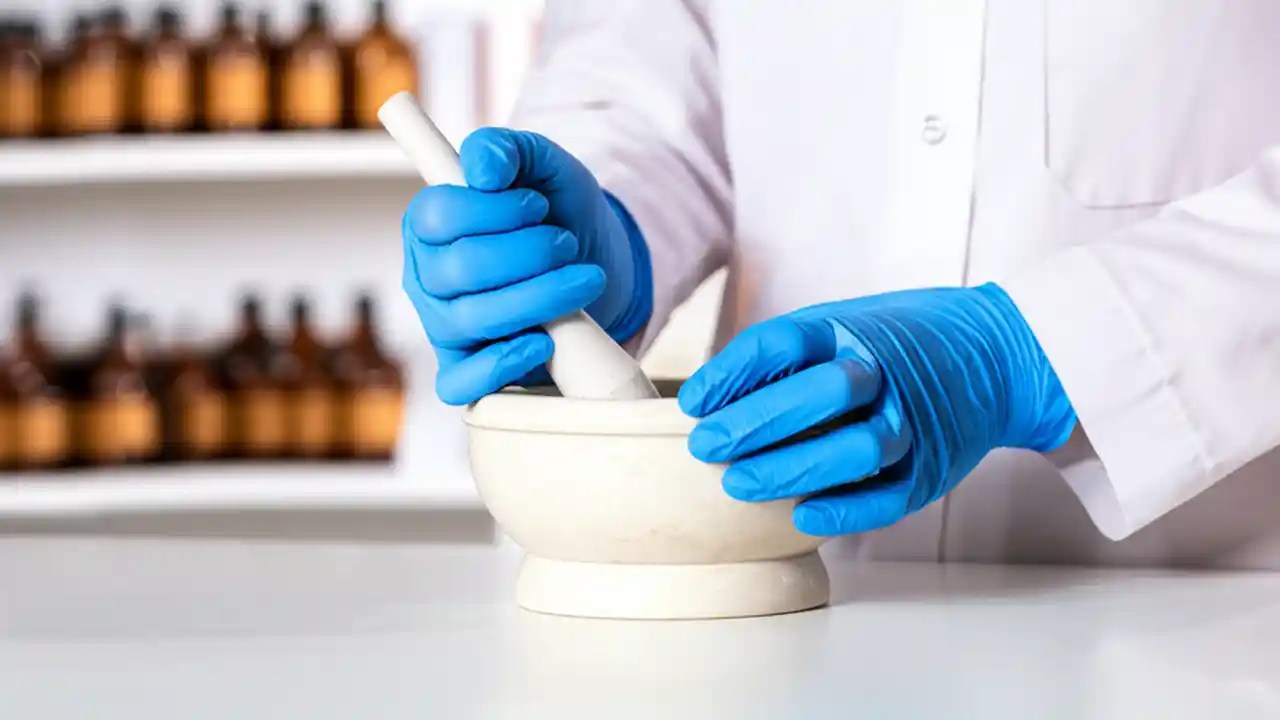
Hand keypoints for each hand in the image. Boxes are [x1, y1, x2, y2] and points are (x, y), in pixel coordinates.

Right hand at [401, 128, 651, 404]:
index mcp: (430, 223)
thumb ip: (509, 150)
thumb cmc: (558, 213)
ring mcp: (444, 325)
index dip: (493, 210)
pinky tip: (543, 341)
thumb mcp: (542, 166)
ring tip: (583, 280)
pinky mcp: (467, 367)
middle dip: (528, 254)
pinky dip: (501, 366)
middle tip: (566, 243)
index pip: (438, 215)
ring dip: (540, 298)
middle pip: (460, 269)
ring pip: (473, 319)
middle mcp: (427, 276)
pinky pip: (461, 384)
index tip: (537, 205)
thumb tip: (481, 165)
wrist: (593, 263)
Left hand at [678, 284, 1076, 535]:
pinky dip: (847, 510)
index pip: (784, 342)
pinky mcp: (934, 466)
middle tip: (705, 447)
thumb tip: (706, 401)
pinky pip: (891, 495)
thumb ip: (784, 358)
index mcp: (852, 328)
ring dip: (794, 468)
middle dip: (756, 422)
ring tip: (739, 485)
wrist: (996, 353)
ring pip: (857, 448)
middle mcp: (887, 370)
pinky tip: (803, 518)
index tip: (691, 403)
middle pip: (820, 392)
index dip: (732, 373)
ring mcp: (917, 419)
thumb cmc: (893, 342)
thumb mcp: (840, 325)